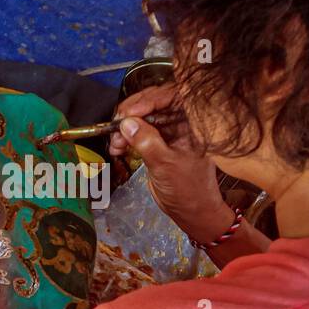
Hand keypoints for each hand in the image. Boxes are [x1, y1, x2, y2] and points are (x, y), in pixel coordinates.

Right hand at [108, 83, 231, 241]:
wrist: (191, 212)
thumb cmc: (188, 189)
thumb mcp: (166, 165)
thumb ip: (146, 142)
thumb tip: (126, 123)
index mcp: (193, 121)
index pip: (171, 97)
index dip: (148, 100)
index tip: (128, 113)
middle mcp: (182, 121)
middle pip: (154, 103)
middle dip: (132, 114)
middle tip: (116, 125)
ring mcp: (169, 131)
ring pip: (143, 117)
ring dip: (125, 127)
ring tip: (115, 143)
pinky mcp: (157, 141)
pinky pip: (139, 132)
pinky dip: (126, 137)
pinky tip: (116, 148)